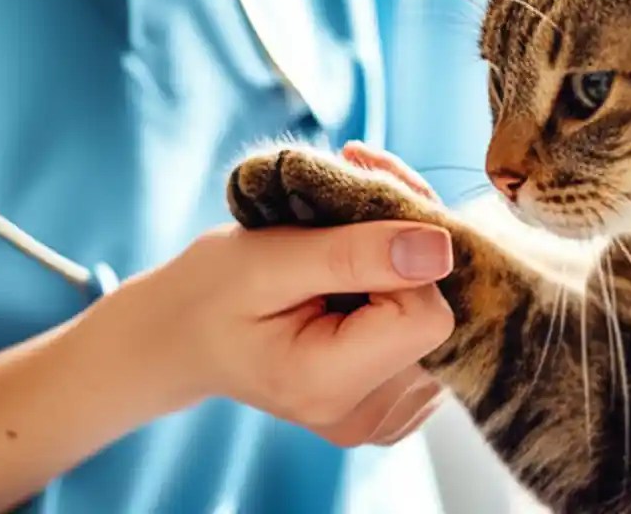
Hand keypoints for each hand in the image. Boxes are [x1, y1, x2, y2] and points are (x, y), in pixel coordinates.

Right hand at [84, 144, 453, 447]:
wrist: (186, 335)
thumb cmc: (214, 292)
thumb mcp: (271, 258)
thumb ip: (356, 253)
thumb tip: (441, 249)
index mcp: (329, 388)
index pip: (427, 317)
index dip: (402, 262)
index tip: (353, 231)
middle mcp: (368, 416)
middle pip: (443, 319)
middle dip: (410, 254)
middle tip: (352, 213)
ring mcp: (388, 416)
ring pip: (445, 320)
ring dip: (409, 268)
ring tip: (347, 248)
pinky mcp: (400, 400)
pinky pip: (433, 334)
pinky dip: (407, 293)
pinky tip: (362, 277)